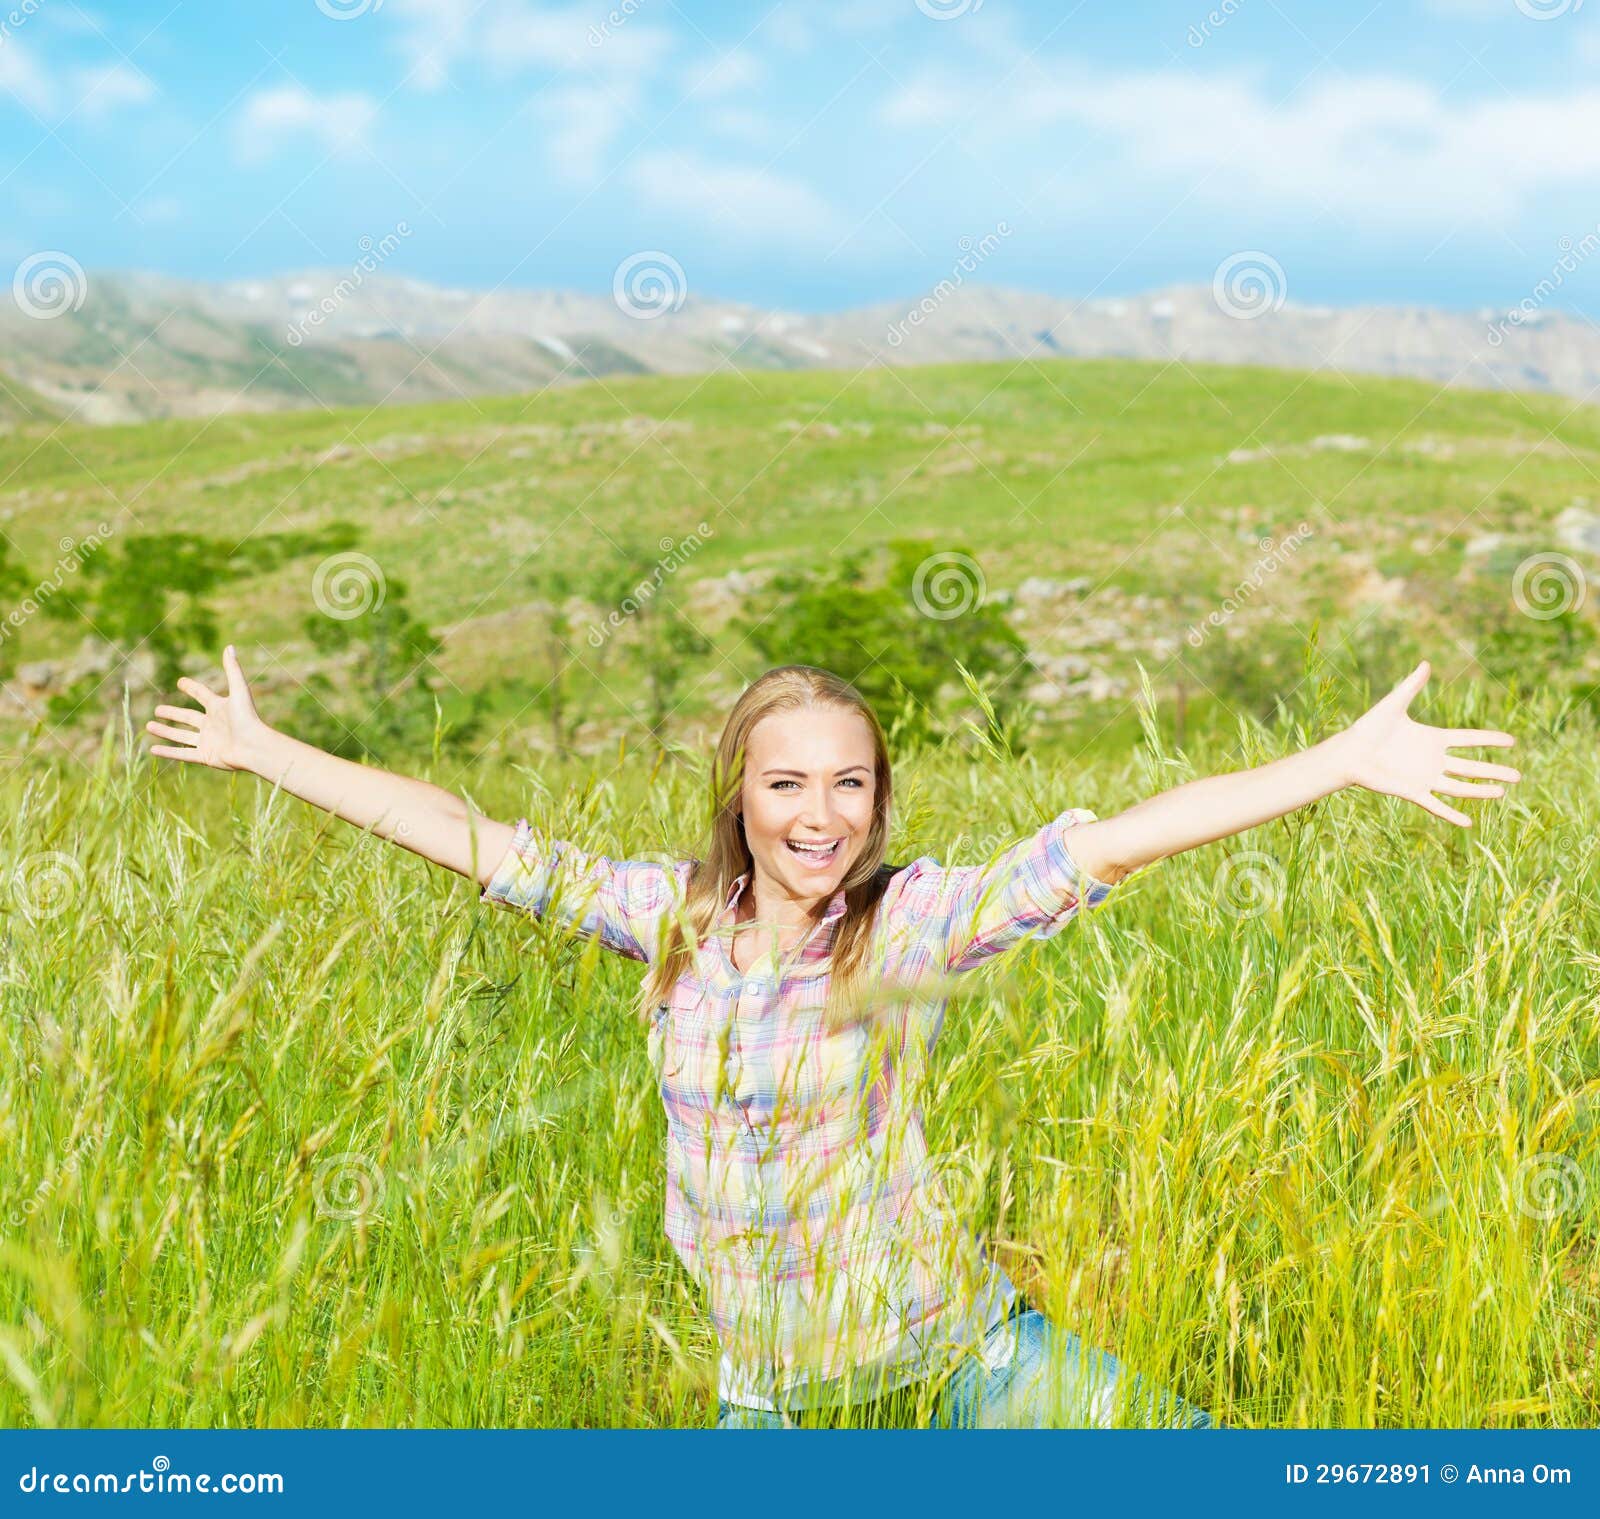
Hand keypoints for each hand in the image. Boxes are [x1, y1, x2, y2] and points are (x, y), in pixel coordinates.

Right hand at [145, 644, 271, 772]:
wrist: (254, 746)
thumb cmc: (248, 718)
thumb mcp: (239, 691)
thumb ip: (232, 670)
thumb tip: (229, 646)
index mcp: (220, 708)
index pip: (202, 694)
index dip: (192, 687)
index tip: (180, 682)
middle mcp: (213, 725)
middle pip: (188, 717)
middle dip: (173, 713)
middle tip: (157, 709)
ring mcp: (209, 741)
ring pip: (182, 736)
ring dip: (165, 731)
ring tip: (148, 726)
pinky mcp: (206, 756)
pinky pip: (183, 754)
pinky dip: (168, 751)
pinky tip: (152, 749)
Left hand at [1333, 660, 1519, 825]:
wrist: (1350, 752)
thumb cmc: (1369, 727)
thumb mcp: (1394, 705)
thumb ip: (1411, 686)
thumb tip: (1426, 663)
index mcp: (1433, 738)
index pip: (1469, 739)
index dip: (1489, 739)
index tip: (1511, 741)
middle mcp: (1433, 760)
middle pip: (1471, 767)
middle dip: (1494, 771)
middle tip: (1518, 776)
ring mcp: (1425, 777)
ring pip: (1459, 787)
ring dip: (1480, 791)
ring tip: (1502, 793)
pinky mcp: (1412, 791)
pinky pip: (1436, 805)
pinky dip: (1451, 815)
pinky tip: (1468, 823)